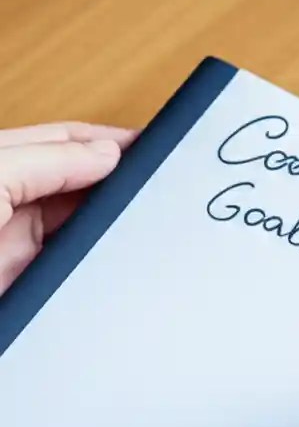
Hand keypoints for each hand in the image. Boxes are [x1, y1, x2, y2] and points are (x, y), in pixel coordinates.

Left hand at [0, 122, 136, 293]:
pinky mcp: (28, 286)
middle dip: (115, 183)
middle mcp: (8, 200)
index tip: (150, 147)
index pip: (63, 141)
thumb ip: (49, 160)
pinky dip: (99, 264)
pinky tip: (119, 259)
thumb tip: (109, 153)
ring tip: (144, 219)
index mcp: (1, 163)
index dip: (106, 140)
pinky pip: (75, 270)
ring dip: (110, 224)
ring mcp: (17, 244)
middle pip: (78, 183)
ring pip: (82, 226)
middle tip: (154, 185)